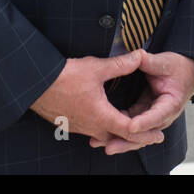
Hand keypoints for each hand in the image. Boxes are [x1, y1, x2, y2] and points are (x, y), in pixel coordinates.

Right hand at [30, 50, 163, 150]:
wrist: (35, 83)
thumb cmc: (64, 77)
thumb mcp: (96, 67)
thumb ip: (121, 64)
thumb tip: (139, 56)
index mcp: (101, 115)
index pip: (129, 130)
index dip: (146, 133)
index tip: (159, 135)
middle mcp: (91, 126)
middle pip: (119, 137)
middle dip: (136, 137)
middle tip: (151, 136)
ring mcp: (80, 127)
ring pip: (105, 136)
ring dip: (119, 134)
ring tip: (131, 129)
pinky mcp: (71, 123)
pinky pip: (92, 131)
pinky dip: (105, 130)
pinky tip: (106, 121)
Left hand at [88, 51, 193, 154]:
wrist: (184, 72)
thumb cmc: (177, 67)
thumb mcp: (165, 62)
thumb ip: (150, 61)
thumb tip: (138, 56)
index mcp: (171, 104)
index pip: (156, 116)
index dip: (143, 122)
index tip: (129, 127)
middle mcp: (162, 116)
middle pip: (144, 133)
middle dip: (126, 140)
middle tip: (109, 147)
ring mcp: (152, 118)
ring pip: (135, 134)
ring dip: (118, 140)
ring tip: (98, 143)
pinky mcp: (143, 115)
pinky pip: (129, 126)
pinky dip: (117, 130)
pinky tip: (100, 135)